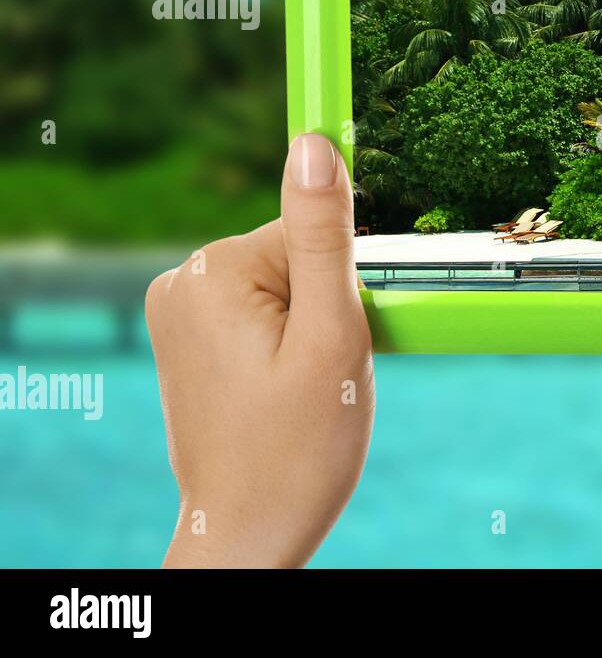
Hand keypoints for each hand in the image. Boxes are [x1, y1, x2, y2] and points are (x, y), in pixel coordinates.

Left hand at [146, 133, 373, 567]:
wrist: (249, 534)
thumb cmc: (298, 448)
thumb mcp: (331, 335)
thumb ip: (325, 234)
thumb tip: (315, 143)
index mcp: (213, 272)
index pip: (314, 236)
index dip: (345, 289)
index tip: (337, 347)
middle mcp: (182, 282)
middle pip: (298, 258)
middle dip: (329, 311)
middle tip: (324, 378)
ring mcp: (179, 313)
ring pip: (287, 287)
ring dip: (313, 331)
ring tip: (304, 393)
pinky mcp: (189, 339)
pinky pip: (263, 312)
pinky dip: (290, 345)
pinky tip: (285, 394)